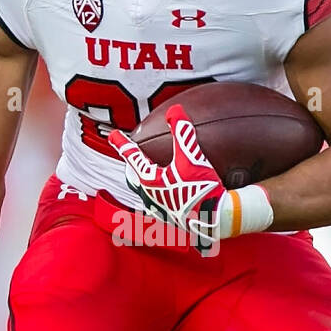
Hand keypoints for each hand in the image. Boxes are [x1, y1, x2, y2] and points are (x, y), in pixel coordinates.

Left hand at [108, 105, 225, 253]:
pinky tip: (171, 194)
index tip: (113, 134)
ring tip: (152, 174)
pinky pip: (159, 203)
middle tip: (132, 156)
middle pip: (135, 177)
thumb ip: (182, 132)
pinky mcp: (171, 218)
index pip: (133, 156)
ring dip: (146, 180)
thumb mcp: (192, 157)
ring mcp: (160, 209)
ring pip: (145, 192)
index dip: (123, 143)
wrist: (216, 220)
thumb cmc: (202, 188)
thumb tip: (175, 110)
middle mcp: (151, 196)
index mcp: (151, 181)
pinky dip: (160, 193)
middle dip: (132, 166)